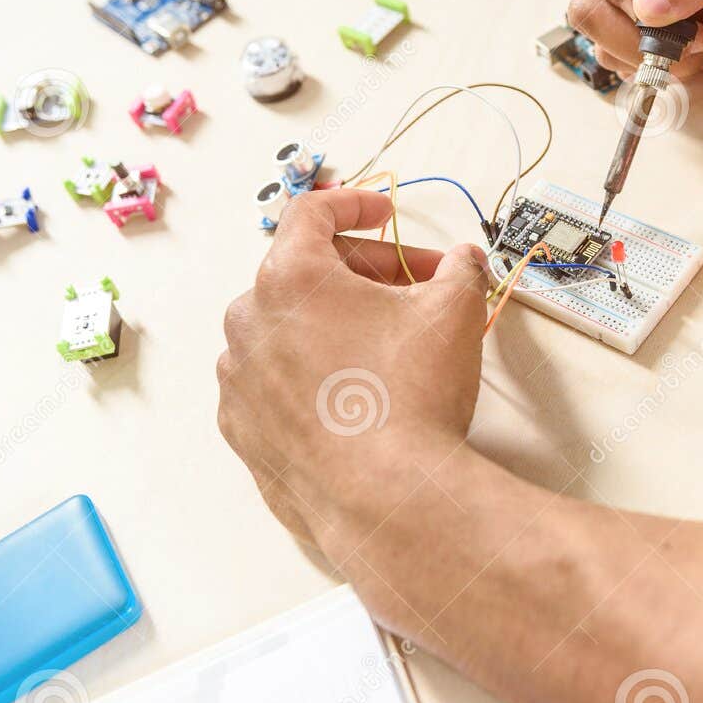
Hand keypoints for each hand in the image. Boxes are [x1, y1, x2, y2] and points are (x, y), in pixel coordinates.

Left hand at [216, 188, 491, 548]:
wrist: (389, 499)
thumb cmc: (411, 399)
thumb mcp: (454, 313)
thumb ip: (459, 271)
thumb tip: (464, 264)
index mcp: (288, 278)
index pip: (312, 212)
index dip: (356, 203)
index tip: (384, 214)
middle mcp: (248, 323)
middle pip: (304, 275)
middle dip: (364, 275)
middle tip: (415, 291)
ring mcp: (239, 381)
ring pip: (286, 332)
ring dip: (333, 327)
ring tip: (387, 350)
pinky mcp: (242, 432)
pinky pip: (275, 385)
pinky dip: (311, 378)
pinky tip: (356, 397)